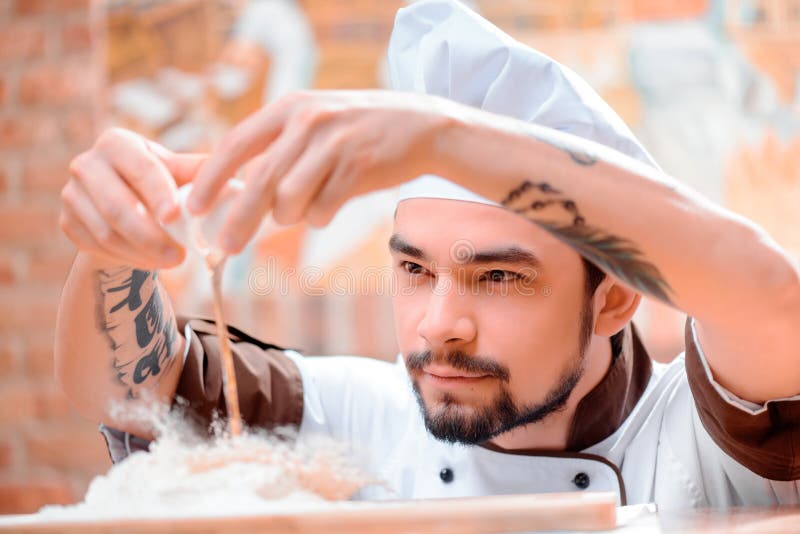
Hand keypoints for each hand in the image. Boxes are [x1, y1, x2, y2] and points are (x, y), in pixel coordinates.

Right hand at [61, 128, 206, 268]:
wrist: (127, 209)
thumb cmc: (161, 184)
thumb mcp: (179, 173)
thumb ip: (201, 172)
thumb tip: (233, 175)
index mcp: (117, 143)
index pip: (140, 168)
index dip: (158, 193)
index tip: (176, 215)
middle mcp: (86, 164)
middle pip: (118, 207)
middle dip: (152, 236)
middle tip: (181, 256)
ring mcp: (71, 194)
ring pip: (107, 232)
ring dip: (143, 252)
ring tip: (173, 260)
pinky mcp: (67, 223)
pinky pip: (97, 248)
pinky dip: (128, 259)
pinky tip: (151, 261)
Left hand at [187, 90, 452, 253]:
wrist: (420, 126)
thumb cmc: (359, 130)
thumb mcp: (315, 121)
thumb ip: (279, 146)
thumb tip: (239, 190)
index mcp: (289, 108)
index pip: (235, 145)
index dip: (212, 180)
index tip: (194, 209)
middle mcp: (307, 121)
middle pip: (258, 182)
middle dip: (239, 220)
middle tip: (226, 247)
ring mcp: (333, 145)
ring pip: (290, 201)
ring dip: (293, 215)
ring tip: (307, 206)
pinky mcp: (357, 169)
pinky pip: (322, 210)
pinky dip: (321, 216)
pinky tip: (332, 203)